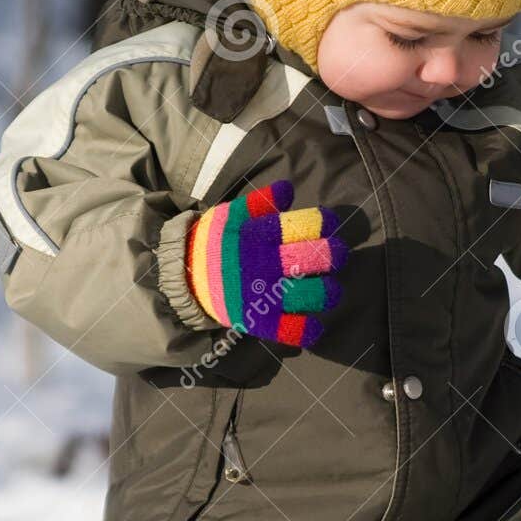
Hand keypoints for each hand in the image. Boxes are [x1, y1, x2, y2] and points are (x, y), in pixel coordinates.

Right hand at [185, 179, 347, 347]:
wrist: (183, 277)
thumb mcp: (231, 216)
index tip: (329, 221)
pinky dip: (305, 331)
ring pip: (308, 295)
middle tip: (338, 255)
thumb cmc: (215, 242)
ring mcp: (263, 295)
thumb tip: (288, 189)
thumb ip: (259, 203)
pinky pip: (288, 330)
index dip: (321, 221)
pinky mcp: (258, 321)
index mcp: (259, 236)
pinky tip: (315, 327)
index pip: (300, 225)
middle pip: (311, 259)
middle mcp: (265, 265)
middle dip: (332, 255)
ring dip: (327, 293)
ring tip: (331, 291)